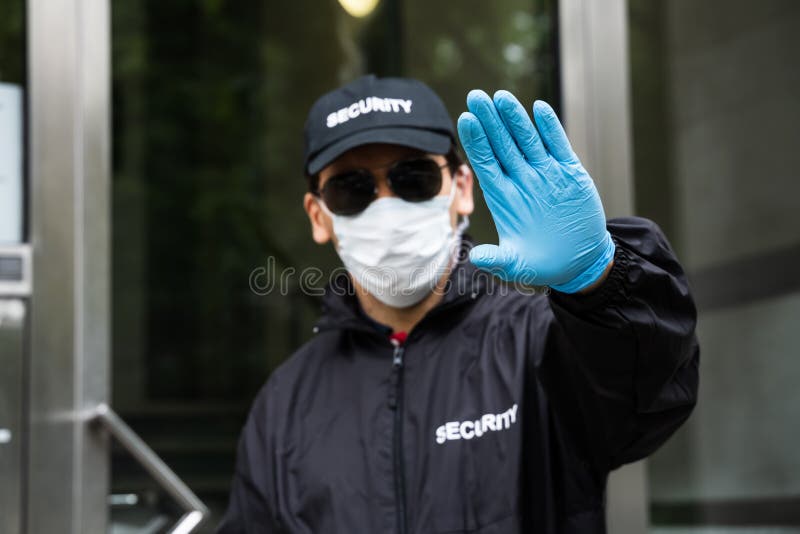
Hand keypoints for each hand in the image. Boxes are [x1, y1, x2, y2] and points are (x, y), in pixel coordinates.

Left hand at [457, 90, 614, 292]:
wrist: (580, 260)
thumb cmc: (543, 263)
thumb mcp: (518, 265)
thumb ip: (497, 260)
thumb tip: (475, 257)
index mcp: (504, 197)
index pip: (486, 164)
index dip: (476, 142)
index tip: (465, 119)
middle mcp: (522, 180)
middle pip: (502, 144)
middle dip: (489, 121)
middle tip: (476, 96)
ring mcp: (545, 174)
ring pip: (527, 139)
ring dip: (515, 118)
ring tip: (501, 97)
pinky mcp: (570, 173)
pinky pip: (558, 145)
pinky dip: (550, 128)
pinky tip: (538, 108)